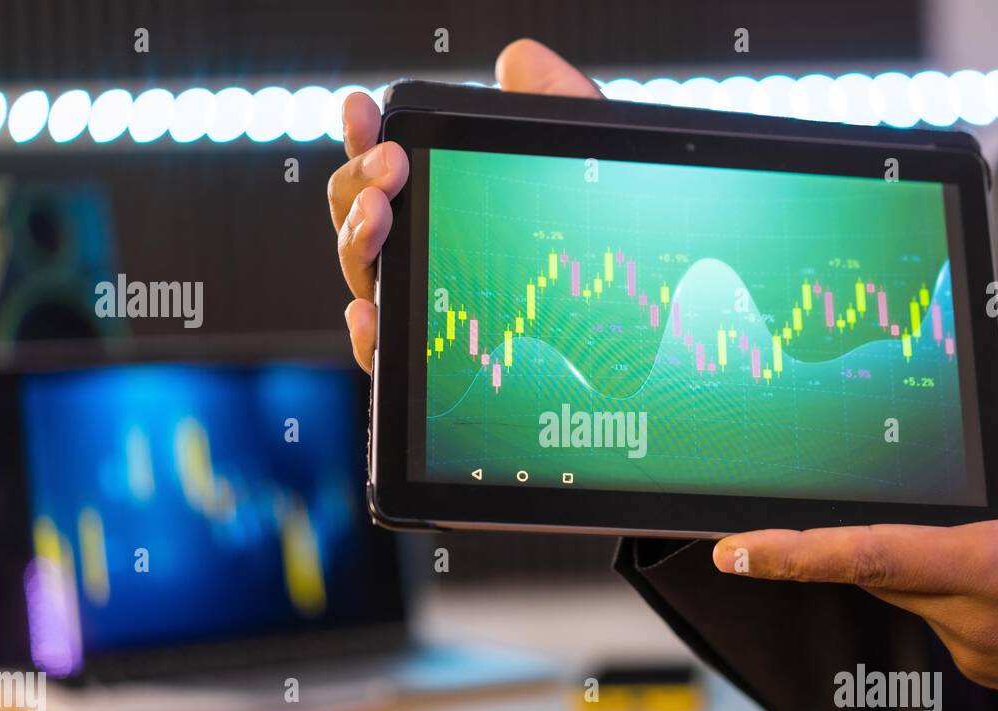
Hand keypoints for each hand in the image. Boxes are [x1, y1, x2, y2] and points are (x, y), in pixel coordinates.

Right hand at [326, 39, 599, 370]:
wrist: (641, 338)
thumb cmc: (606, 247)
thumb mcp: (586, 163)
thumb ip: (558, 103)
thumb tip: (517, 61)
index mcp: (444, 201)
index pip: (386, 163)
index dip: (364, 134)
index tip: (363, 109)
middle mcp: (424, 252)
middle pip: (358, 213)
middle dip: (359, 181)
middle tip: (391, 167)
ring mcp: (423, 305)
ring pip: (362, 274)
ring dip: (357, 239)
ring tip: (379, 215)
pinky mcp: (432, 362)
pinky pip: (382, 353)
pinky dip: (368, 333)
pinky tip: (372, 312)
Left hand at [714, 339, 997, 710]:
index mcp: (989, 569)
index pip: (867, 556)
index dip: (790, 554)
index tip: (733, 551)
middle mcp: (967, 619)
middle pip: (878, 568)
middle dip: (860, 538)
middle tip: (841, 517)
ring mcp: (974, 652)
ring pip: (911, 591)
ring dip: (926, 557)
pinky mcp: (987, 670)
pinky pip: (944, 617)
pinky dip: (956, 585)